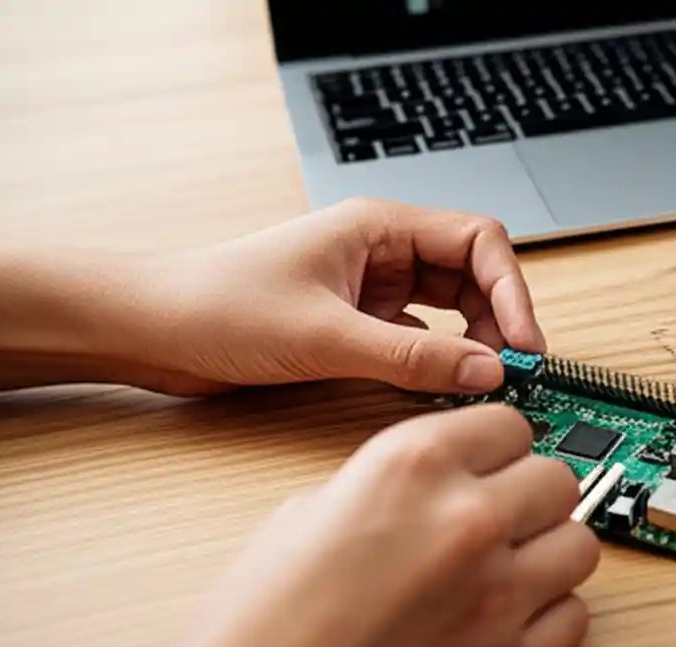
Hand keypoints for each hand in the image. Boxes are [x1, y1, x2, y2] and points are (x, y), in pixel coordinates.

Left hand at [0, 198, 544, 394]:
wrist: (150, 330)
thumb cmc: (217, 306)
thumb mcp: (326, 336)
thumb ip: (413, 358)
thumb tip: (487, 372)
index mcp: (380, 228)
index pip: (478, 241)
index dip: (511, 289)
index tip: (524, 340)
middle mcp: (383, 253)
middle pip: (473, 277)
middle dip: (498, 321)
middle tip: (514, 371)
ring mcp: (372, 290)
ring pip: (451, 311)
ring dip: (473, 344)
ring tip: (484, 383)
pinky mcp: (358, 325)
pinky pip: (420, 341)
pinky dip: (439, 364)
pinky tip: (442, 389)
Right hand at [123, 405, 599, 646]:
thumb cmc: (260, 620)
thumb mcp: (314, 507)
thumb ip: (398, 483)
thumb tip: (445, 484)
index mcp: (414, 464)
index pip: (512, 423)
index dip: (499, 448)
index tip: (494, 464)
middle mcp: (467, 519)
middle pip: (557, 480)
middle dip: (530, 499)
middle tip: (502, 523)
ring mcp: (498, 594)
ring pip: (579, 546)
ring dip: (548, 555)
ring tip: (507, 574)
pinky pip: (573, 617)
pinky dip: (548, 618)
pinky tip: (507, 622)